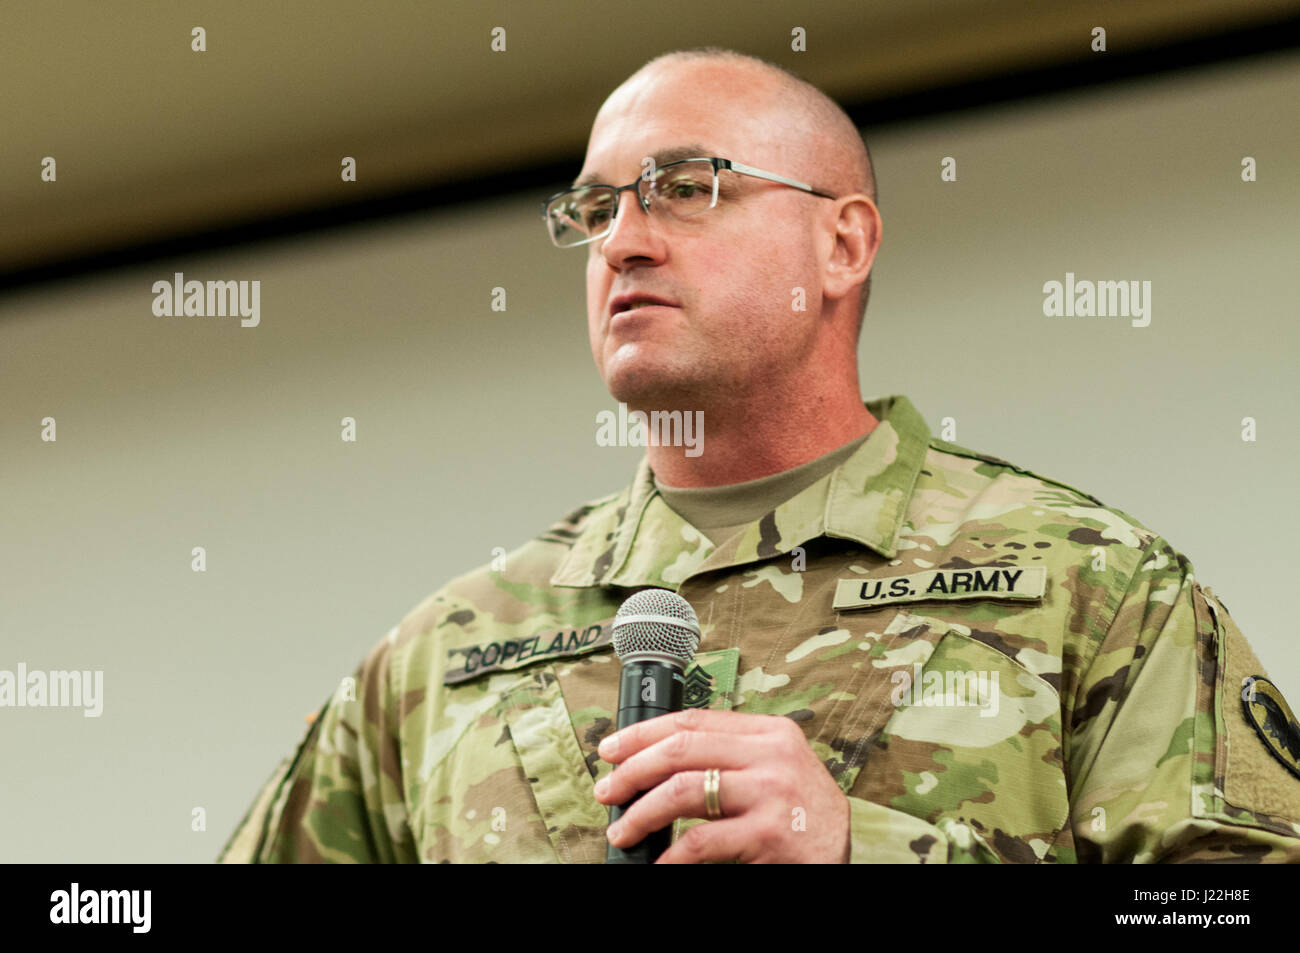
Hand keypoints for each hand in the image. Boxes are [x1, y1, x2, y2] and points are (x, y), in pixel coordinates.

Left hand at [593, 708, 849, 862]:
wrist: (838, 858)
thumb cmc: (801, 817)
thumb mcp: (773, 770)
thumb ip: (729, 756)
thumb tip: (655, 759)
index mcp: (771, 731)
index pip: (694, 718)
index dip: (645, 732)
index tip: (612, 748)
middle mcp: (772, 754)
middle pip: (682, 748)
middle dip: (633, 769)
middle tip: (607, 790)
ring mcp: (771, 791)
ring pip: (684, 790)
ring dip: (642, 812)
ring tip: (623, 830)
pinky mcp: (769, 833)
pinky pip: (701, 840)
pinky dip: (670, 854)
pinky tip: (658, 862)